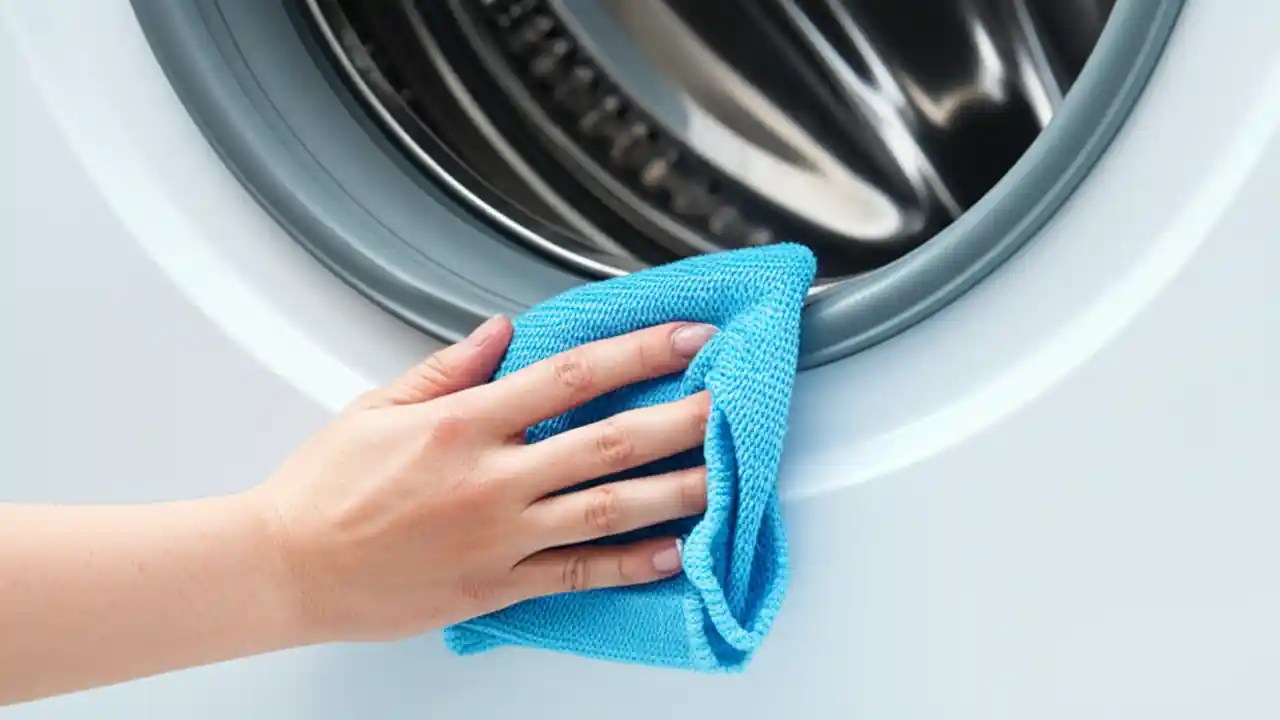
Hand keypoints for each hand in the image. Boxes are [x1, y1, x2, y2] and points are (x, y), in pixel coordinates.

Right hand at [249, 316, 716, 642]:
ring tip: (727, 475)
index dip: (640, 352)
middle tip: (732, 402)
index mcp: (463, 423)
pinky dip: (631, 565)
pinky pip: (578, 576)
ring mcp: (498, 538)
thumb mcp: (376, 407)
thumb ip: (448, 368)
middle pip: (608, 440)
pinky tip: (674, 553)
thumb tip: (504, 332)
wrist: (284, 569)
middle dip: (680, 418)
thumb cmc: (323, 487)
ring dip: (675, 490)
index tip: (688, 338)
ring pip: (607, 510)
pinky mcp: (495, 588)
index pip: (572, 375)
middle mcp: (490, 479)